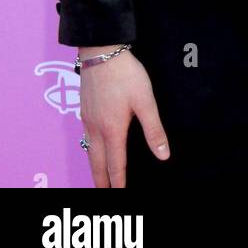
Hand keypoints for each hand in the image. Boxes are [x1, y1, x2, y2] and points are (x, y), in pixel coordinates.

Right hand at [78, 47, 169, 187]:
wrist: (101, 53)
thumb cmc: (126, 75)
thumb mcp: (145, 101)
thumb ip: (154, 130)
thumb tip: (163, 155)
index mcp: (112, 130)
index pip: (115, 164)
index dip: (118, 182)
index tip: (120, 195)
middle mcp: (96, 129)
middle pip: (97, 163)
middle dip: (101, 181)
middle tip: (104, 194)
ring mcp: (87, 120)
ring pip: (89, 151)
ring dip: (94, 167)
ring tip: (99, 177)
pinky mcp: (84, 110)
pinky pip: (86, 138)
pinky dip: (91, 151)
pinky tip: (95, 148)